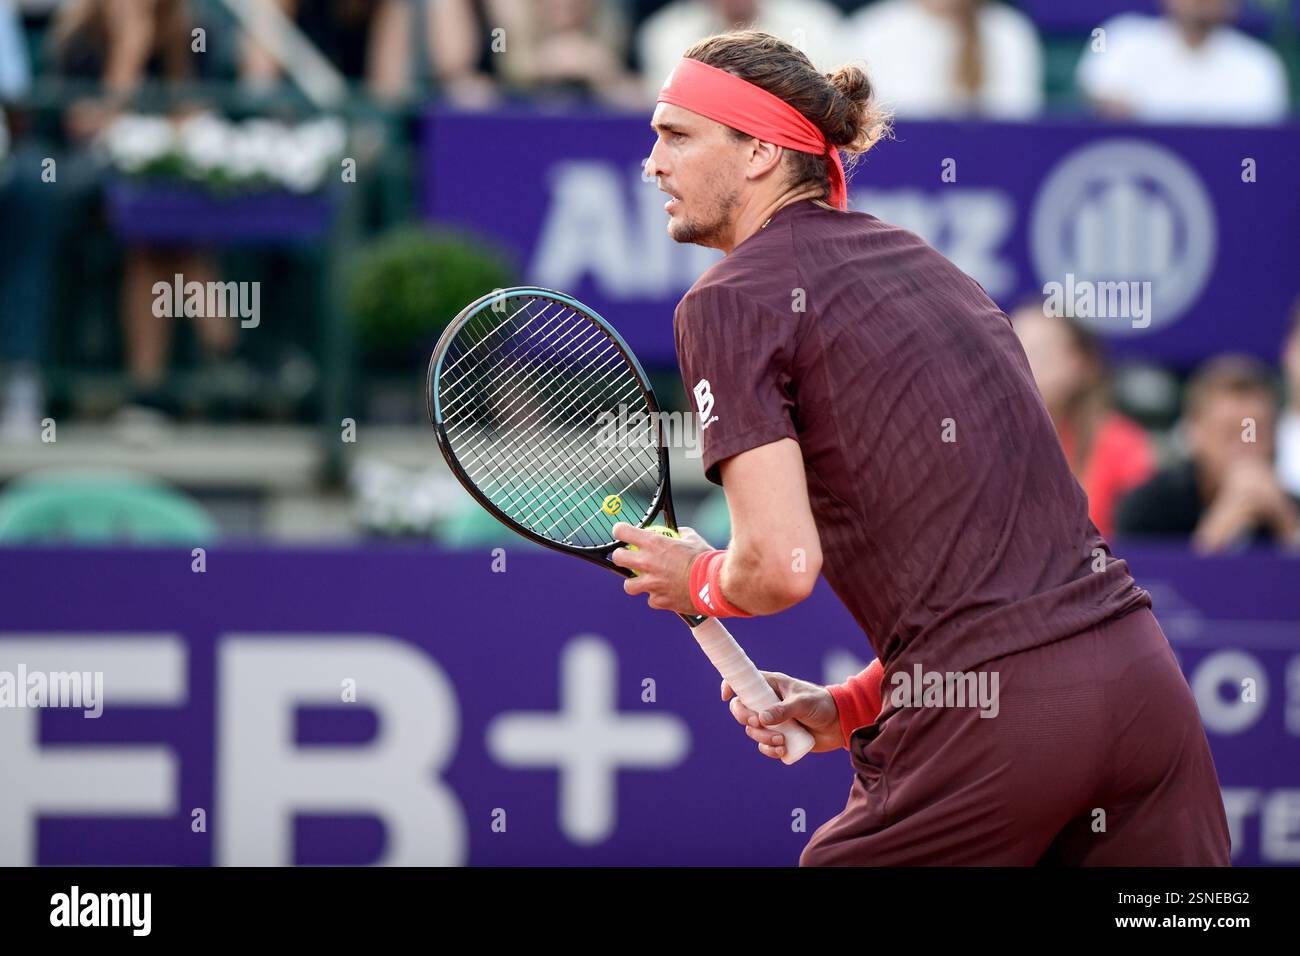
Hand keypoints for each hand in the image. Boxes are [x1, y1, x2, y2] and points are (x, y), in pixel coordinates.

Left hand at [610, 523, 711, 613]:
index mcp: (653, 543)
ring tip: (645, 581)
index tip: (621, 532)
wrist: (716, 584)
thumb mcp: (692, 539)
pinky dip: (657, 596)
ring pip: (629, 585)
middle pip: (618, 558)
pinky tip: (667, 593)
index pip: (622, 532)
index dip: (620, 531)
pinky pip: (651, 599)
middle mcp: (647, 563)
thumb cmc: (706, 559)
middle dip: (620, 556)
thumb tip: (676, 533)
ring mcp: (651, 584)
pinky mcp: (659, 601)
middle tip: (628, 557)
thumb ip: (678, 535)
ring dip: (635, 582)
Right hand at [722, 671, 843, 758]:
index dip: (730, 686)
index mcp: (771, 686)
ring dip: (762, 738)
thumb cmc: (822, 704)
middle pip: (741, 710)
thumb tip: (762, 718)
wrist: (839, 724)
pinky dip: (769, 750)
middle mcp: (767, 702)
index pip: (743, 682)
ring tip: (781, 740)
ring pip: (752, 731)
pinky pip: (764, 746)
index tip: (727, 697)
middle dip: (746, 719)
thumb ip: (783, 709)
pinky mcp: (778, 737)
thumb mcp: (803, 703)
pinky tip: (781, 750)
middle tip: (760, 724)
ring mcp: (771, 721)